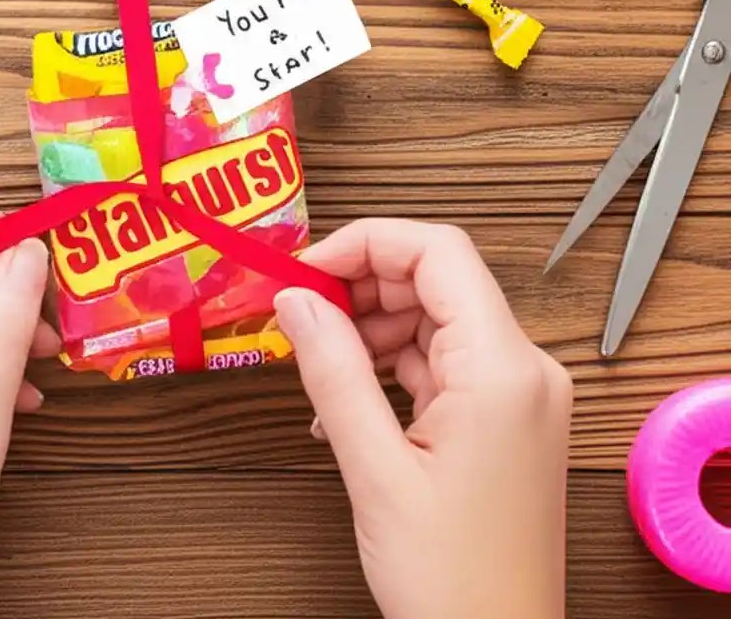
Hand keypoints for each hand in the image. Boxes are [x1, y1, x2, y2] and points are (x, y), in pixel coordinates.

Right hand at [274, 219, 570, 618]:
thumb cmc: (453, 578)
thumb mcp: (375, 470)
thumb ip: (334, 373)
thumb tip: (297, 303)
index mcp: (505, 371)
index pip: (438, 252)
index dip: (364, 244)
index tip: (303, 268)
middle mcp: (525, 371)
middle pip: (436, 280)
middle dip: (359, 286)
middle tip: (296, 313)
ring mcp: (519, 396)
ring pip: (435, 321)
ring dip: (369, 331)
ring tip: (317, 368)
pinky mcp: (504, 420)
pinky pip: (442, 364)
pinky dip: (389, 368)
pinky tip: (346, 400)